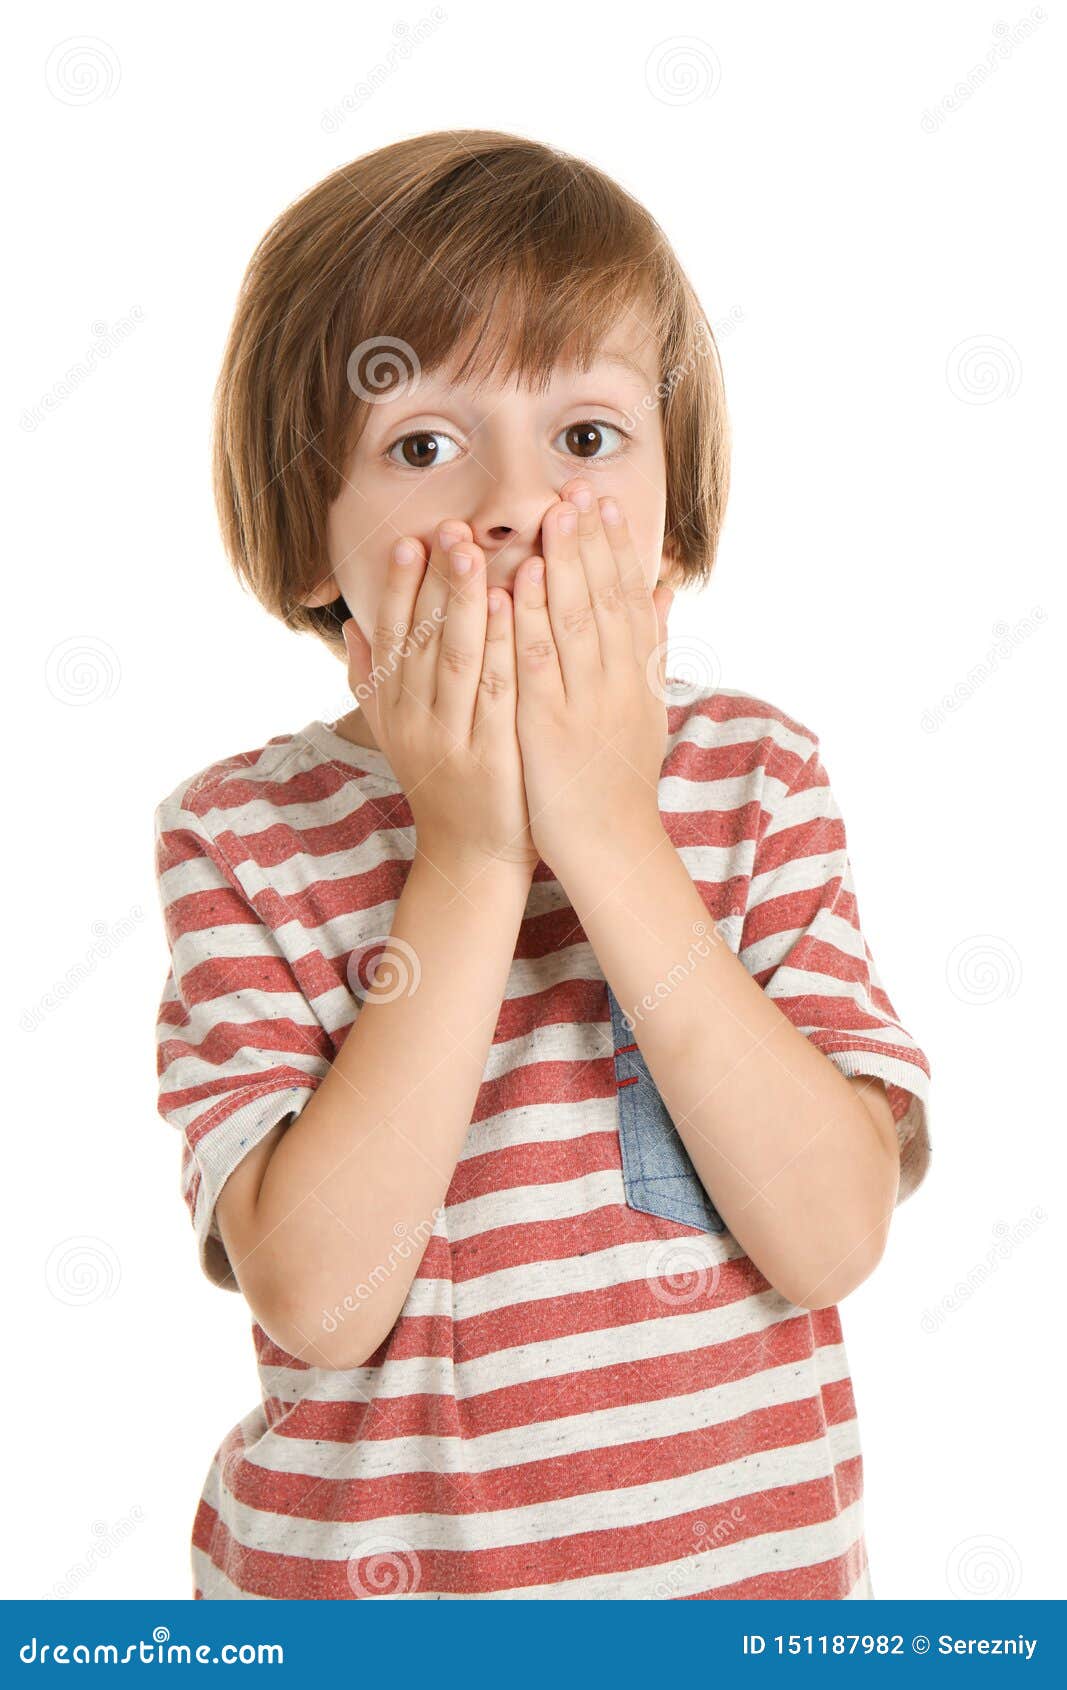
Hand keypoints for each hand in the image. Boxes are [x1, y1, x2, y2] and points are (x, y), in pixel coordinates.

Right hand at [342, 522, 539, 880]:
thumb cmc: (444, 784)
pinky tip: (516, 609)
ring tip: (479, 553)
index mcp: (393, 711)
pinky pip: (496, 694)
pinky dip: (504, 648)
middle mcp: (415, 723)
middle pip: (422, 641)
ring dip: (467, 603)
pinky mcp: (492, 758)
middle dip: (436, 582)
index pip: (391, 638)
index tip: (408, 540)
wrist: (473, 858)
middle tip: (451, 529)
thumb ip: (371, 680)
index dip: (396, 588)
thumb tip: (349, 625)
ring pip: (456, 661)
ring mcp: (452, 741)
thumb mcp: (396, 735)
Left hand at [512, 479, 673, 877]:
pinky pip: (542, 663)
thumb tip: (664, 587)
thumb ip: (653, 645)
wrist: (612, 847)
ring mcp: (586, 701)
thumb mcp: (646, 707)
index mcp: (636, 675)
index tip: (605, 501)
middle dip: (592, 539)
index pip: (629, 598)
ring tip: (555, 513)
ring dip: (567, 563)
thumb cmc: (619, 780)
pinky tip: (525, 580)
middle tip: (579, 486)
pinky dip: (534, 619)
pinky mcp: (551, 724)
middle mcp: (617, 681)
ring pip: (578, 619)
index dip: (617, 547)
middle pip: (606, 597)